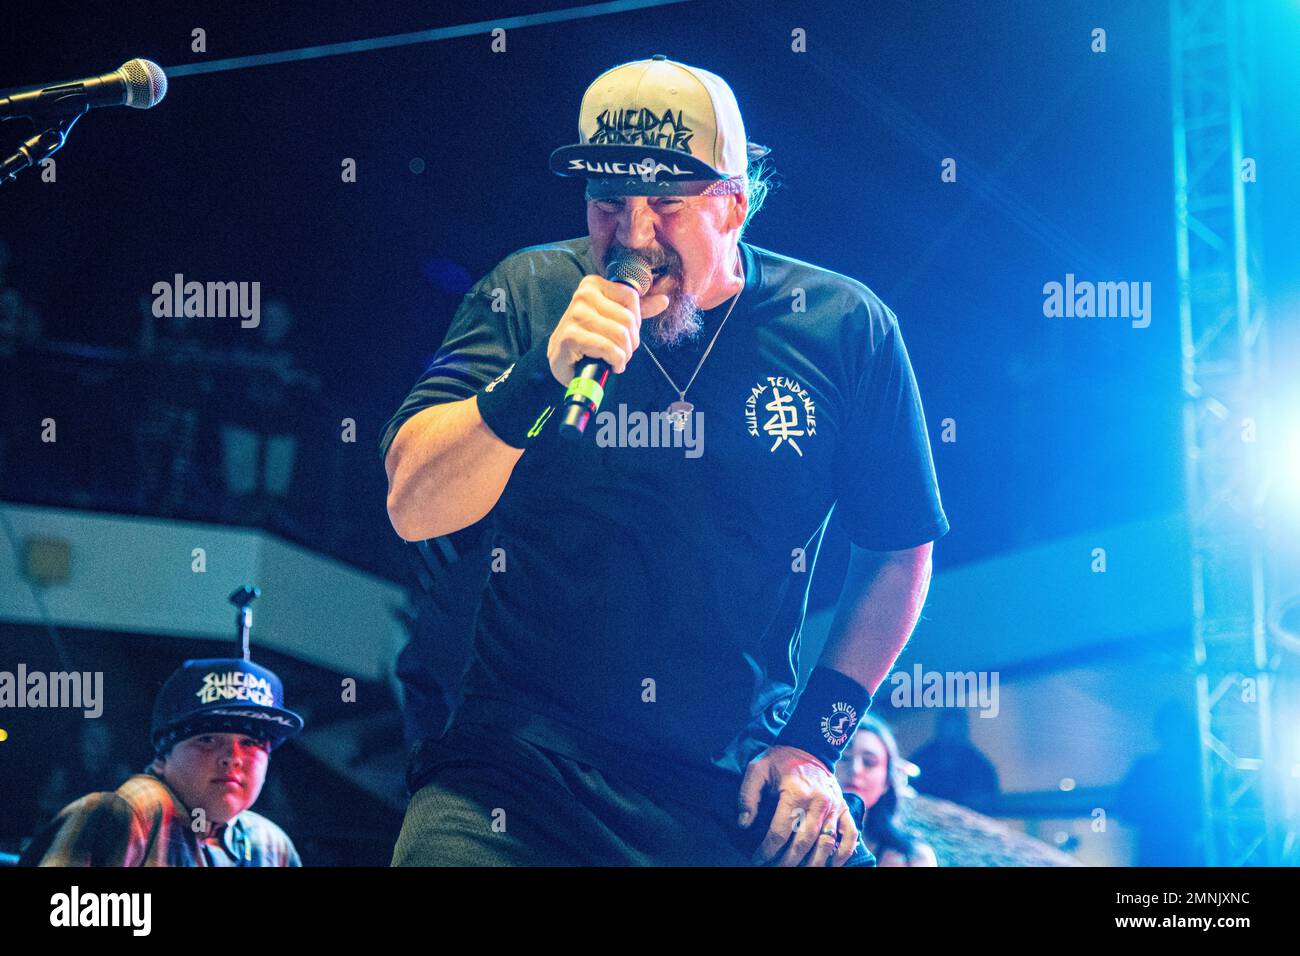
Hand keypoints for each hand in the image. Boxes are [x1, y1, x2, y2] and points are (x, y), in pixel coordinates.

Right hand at [546, 274, 668, 383]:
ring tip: (617, 359)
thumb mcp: (614, 318)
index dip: (636, 321)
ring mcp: (575, 315)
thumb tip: (664, 300)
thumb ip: (638, 308)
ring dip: (624, 354)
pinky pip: (608, 348)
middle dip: (631, 342)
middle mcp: (582, 295)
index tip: (628, 333)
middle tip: (623, 352)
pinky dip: (615, 361)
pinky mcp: (570, 336)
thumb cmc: (589, 337)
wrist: (561, 359)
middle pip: (628, 319)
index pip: (632, 298)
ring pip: (620, 335)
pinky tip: (611, 365)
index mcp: (593, 284)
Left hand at [737, 744, 858, 866]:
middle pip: (803, 843)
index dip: (767, 850)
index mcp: (795, 793)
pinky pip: (850, 835)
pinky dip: (843, 853)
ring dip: (813, 863)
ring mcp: (834, 807)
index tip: (757, 859)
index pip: (780, 832)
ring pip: (826, 844)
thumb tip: (744, 824)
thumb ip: (747, 796)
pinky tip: (831, 865)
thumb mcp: (757, 770)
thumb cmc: (781, 759)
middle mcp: (818, 803)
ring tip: (798, 870)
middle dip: (787, 861)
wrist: (811, 746)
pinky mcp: (844, 808)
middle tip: (774, 868)